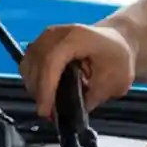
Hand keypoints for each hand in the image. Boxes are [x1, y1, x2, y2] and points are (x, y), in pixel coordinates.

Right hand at [19, 23, 135, 118]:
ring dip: (35, 87)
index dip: (46, 88)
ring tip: (49, 104)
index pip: (52, 61)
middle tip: (49, 113)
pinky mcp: (42, 43)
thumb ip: (91, 98)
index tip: (46, 110)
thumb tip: (71, 114)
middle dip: (40, 92)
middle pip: (36, 63)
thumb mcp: (114, 83)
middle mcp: (58, 32)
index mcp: (78, 37)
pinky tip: (46, 93)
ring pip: (28, 64)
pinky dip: (34, 80)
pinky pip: (29, 63)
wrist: (117, 43)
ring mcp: (48, 36)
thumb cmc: (118, 59)